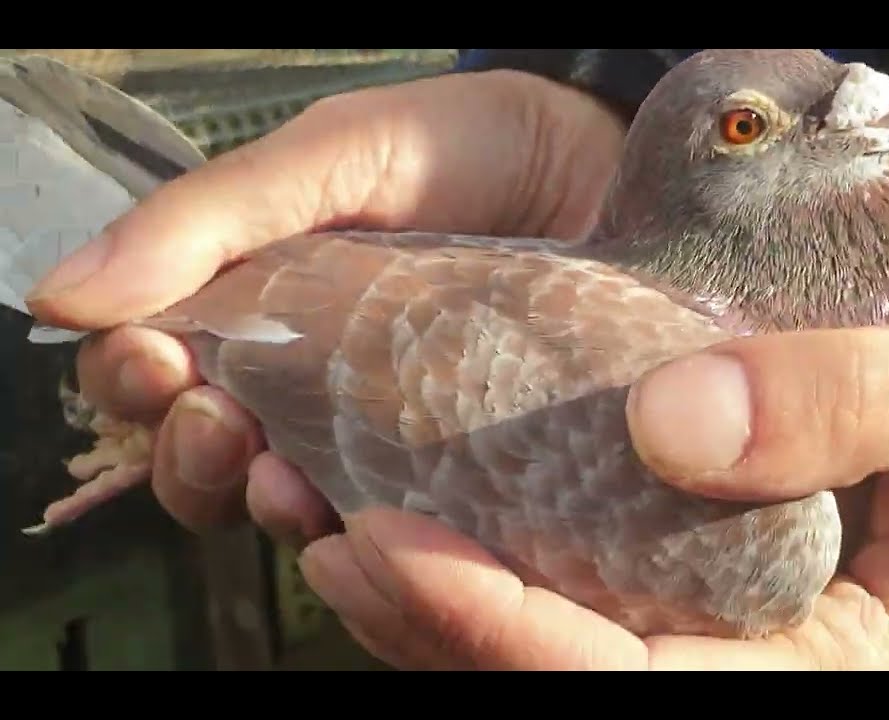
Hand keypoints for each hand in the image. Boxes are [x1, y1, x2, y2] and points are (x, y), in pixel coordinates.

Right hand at [27, 69, 626, 535]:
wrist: (602, 166)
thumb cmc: (468, 150)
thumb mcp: (337, 156)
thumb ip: (209, 219)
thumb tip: (58, 298)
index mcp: (258, 307)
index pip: (161, 374)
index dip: (137, 382)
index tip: (154, 363)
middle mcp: (308, 382)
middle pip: (208, 459)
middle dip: (191, 454)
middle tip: (219, 422)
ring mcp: (386, 434)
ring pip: (287, 503)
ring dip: (261, 501)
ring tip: (284, 477)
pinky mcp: (465, 469)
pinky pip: (398, 524)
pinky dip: (363, 527)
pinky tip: (363, 515)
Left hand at [295, 296, 888, 669]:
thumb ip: (855, 402)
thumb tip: (670, 424)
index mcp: (846, 676)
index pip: (651, 689)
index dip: (510, 634)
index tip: (396, 544)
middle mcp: (773, 680)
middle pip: (579, 692)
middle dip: (443, 634)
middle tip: (335, 536)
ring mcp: (736, 655)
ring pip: (565, 671)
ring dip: (443, 622)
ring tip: (341, 533)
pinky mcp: (711, 613)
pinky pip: (584, 624)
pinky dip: (492, 588)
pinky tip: (426, 525)